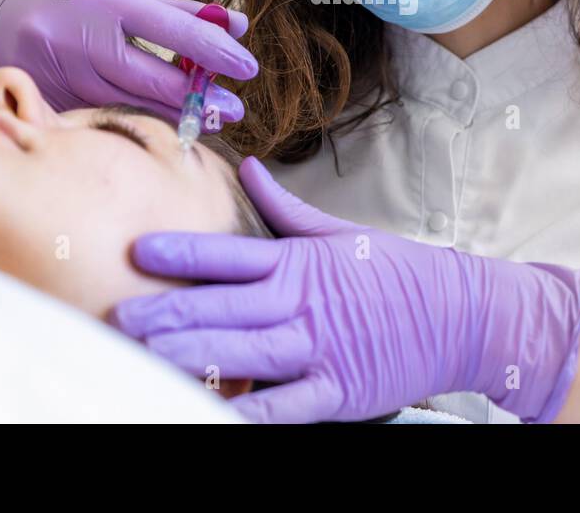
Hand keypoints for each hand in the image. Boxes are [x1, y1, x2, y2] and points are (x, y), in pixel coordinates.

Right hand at [0, 0, 256, 119]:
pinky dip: (139, 123)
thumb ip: (170, 12)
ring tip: (210, 118)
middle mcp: (80, 39)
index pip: (170, 28)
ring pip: (134, 105)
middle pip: (154, 77)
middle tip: (234, 107)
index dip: (214, 50)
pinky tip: (165, 127)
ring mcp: (62, 77)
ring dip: (177, 115)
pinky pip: (107, 120)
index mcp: (99, 0)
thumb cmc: (52, 6)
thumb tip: (232, 24)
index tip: (247, 66)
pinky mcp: (50, 108)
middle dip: (200, 96)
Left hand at [113, 157, 579, 422]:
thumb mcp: (339, 233)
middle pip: (224, 307)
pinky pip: (285, 404)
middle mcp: (303, 303)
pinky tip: (209, 408)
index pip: (231, 255)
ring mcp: (320, 349)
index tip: (139, 250)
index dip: (184, 252)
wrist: (461, 314)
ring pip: (244, 353)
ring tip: (144, 355)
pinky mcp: (338, 390)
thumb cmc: (396, 272)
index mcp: (301, 263)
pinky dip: (249, 411)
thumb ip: (284, 208)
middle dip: (169, 312)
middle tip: (119, 315)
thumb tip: (245, 169)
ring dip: (192, 355)